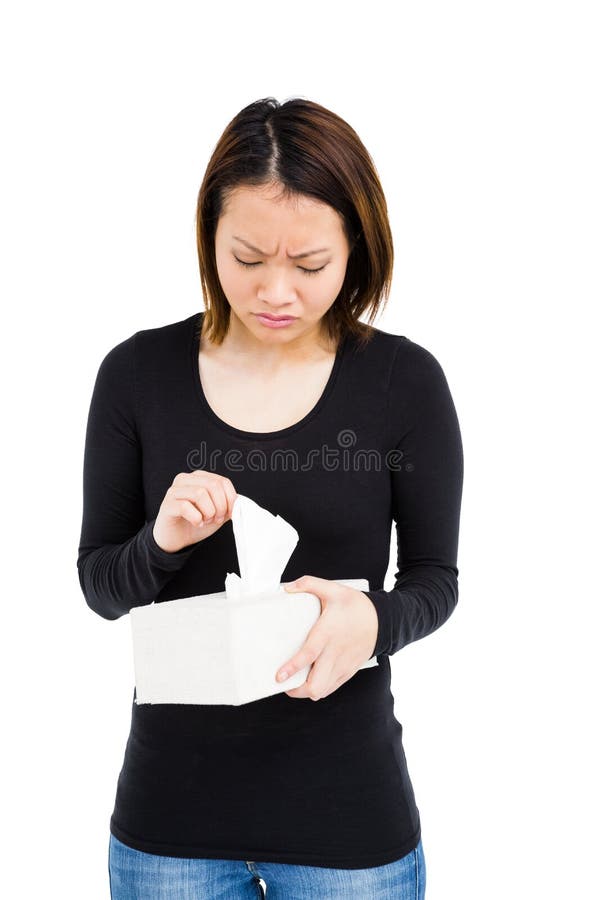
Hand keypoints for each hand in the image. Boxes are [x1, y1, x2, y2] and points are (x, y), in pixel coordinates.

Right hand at [152, 471, 237, 552]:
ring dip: (208, 512)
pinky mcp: (167, 504)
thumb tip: (239, 502)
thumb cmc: (196, 521)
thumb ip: (228, 505)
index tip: (229, 514)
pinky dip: (196, 518)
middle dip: (220, 506)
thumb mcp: (217, 512)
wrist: (176, 538)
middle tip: (216, 519)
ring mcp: (174, 491)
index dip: (230, 499)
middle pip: (213, 485)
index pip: (222, 481)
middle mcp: (185, 479)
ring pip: (200, 493)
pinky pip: (185, 507)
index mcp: (199, 477)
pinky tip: (196, 523)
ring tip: (205, 520)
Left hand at [276, 575, 378, 699]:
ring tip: (293, 684)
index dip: (293, 667)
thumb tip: (286, 588)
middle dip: (297, 690)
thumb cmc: (356, 606)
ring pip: (322, 691)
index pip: (310, 654)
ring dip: (306, 691)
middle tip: (284, 682)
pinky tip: (311, 681)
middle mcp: (335, 652)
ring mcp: (343, 665)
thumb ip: (308, 584)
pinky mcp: (348, 671)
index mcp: (328, 632)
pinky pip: (331, 688)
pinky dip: (319, 689)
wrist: (382, 620)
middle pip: (316, 684)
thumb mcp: (333, 589)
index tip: (279, 675)